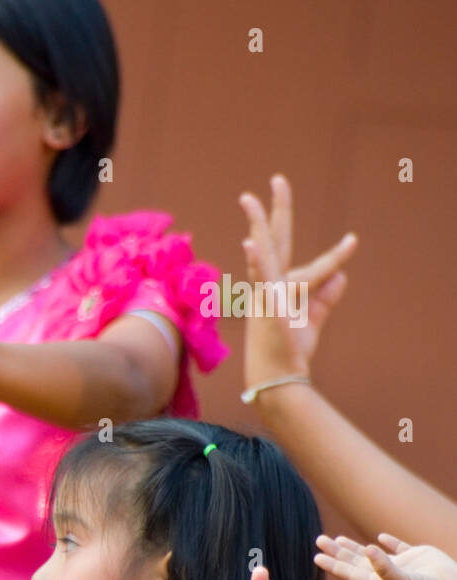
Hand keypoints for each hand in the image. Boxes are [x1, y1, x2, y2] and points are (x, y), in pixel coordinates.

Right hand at [239, 174, 356, 387]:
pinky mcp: (268, 304)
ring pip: (268, 252)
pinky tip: (251, 242)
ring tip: (250, 198)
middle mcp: (267, 285)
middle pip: (273, 240)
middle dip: (274, 210)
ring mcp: (266, 292)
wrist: (280, 377)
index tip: (351, 241)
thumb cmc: (291, 352)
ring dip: (258, 224)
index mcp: (275, 286)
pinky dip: (257, 260)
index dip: (328, 253)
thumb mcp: (314, 320)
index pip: (296, 258)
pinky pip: (265, 279)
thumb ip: (327, 295)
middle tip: (277, 180)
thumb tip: (340, 273)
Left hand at [314, 532, 456, 579]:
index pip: (350, 573)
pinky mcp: (419, 557)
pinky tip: (379, 539)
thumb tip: (367, 548)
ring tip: (337, 539)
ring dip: (356, 547)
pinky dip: (389, 543)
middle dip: (338, 551)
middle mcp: (387, 575)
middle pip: (356, 561)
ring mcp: (403, 566)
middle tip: (319, 540)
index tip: (316, 556)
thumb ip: (384, 568)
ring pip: (373, 555)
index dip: (333, 564)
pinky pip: (400, 548)